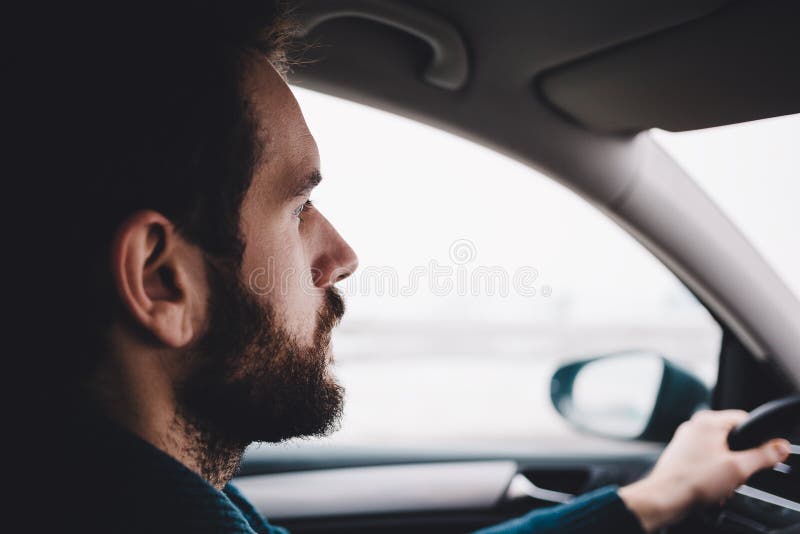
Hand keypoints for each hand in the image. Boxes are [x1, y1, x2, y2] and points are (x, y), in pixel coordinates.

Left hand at [618, 409, 790, 531]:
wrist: (665, 497)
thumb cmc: (695, 480)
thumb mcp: (739, 468)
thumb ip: (763, 456)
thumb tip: (779, 447)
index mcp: (708, 421)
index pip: (744, 419)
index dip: (757, 438)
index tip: (761, 455)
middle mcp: (694, 426)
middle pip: (732, 437)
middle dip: (739, 458)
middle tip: (736, 473)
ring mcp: (685, 440)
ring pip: (719, 451)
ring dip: (726, 469)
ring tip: (721, 483)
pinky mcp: (681, 454)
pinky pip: (706, 461)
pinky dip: (712, 473)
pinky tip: (711, 487)